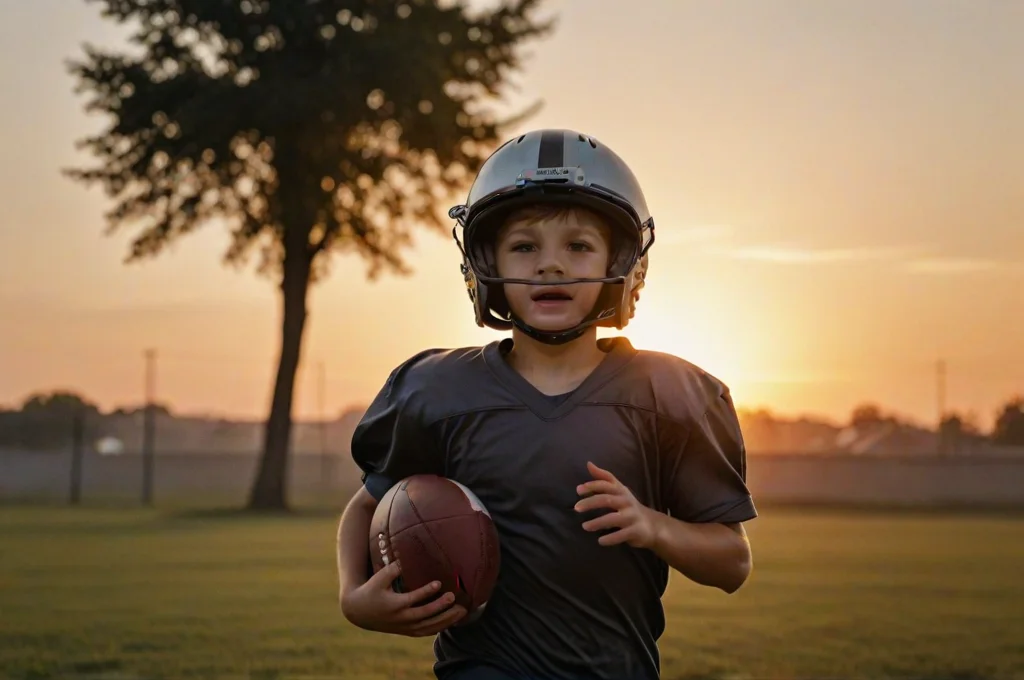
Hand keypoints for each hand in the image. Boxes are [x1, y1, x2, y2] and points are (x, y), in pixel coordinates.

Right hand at [340, 560, 466, 636]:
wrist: (360, 612)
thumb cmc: (371, 590)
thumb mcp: (378, 578)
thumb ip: (392, 569)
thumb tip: (405, 560)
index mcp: (395, 605)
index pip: (413, 599)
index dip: (426, 591)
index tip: (438, 583)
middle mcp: (402, 618)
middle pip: (425, 615)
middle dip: (441, 607)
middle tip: (453, 597)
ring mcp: (405, 627)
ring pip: (429, 627)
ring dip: (446, 620)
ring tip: (462, 611)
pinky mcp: (407, 631)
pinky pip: (427, 632)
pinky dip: (440, 627)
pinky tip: (453, 621)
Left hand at [575, 461, 659, 549]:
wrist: (652, 525)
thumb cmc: (629, 505)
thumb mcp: (619, 490)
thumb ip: (604, 478)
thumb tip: (589, 464)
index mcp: (621, 491)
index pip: (606, 484)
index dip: (592, 485)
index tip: (578, 490)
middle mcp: (626, 502)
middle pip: (607, 500)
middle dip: (590, 503)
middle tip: (576, 508)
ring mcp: (631, 517)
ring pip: (612, 518)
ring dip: (597, 522)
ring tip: (584, 526)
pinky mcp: (635, 531)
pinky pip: (621, 535)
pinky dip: (610, 538)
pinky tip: (600, 541)